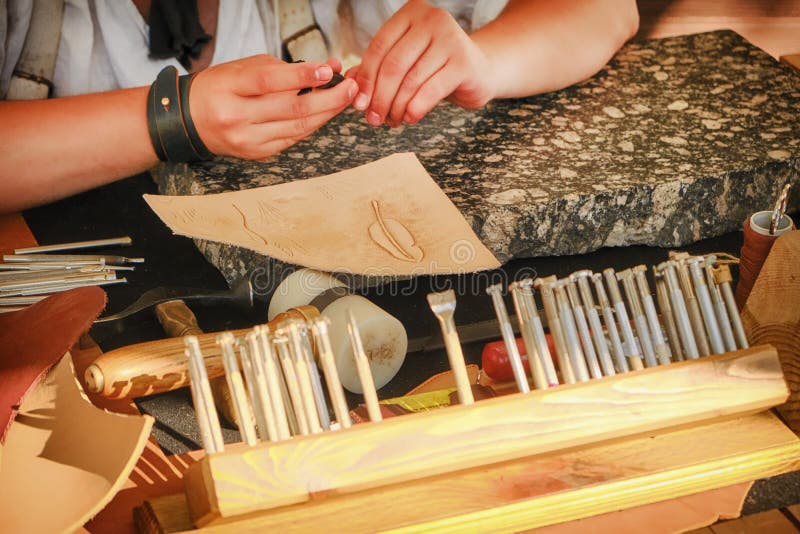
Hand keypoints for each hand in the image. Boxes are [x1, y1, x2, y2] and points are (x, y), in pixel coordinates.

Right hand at [190, 55, 356, 158]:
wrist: (188, 121)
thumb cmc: (219, 88)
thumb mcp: (243, 69)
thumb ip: (284, 68)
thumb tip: (326, 68)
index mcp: (229, 89)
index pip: (269, 82)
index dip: (301, 76)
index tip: (328, 69)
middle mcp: (237, 118)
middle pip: (291, 110)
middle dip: (328, 98)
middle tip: (350, 87)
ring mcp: (247, 140)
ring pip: (297, 128)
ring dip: (326, 113)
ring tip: (345, 98)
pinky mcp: (257, 154)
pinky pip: (293, 139)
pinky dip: (312, 125)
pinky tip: (325, 113)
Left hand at [349, 0, 494, 126]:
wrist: (480, 71)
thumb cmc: (436, 67)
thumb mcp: (405, 62)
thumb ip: (377, 68)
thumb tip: (349, 82)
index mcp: (411, 13)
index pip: (379, 47)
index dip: (366, 78)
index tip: (358, 104)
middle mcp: (432, 20)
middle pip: (393, 65)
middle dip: (379, 97)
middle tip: (373, 119)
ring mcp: (450, 39)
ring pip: (410, 81)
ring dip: (396, 107)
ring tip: (391, 121)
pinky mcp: (463, 63)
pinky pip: (430, 91)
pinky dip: (415, 108)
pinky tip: (410, 118)